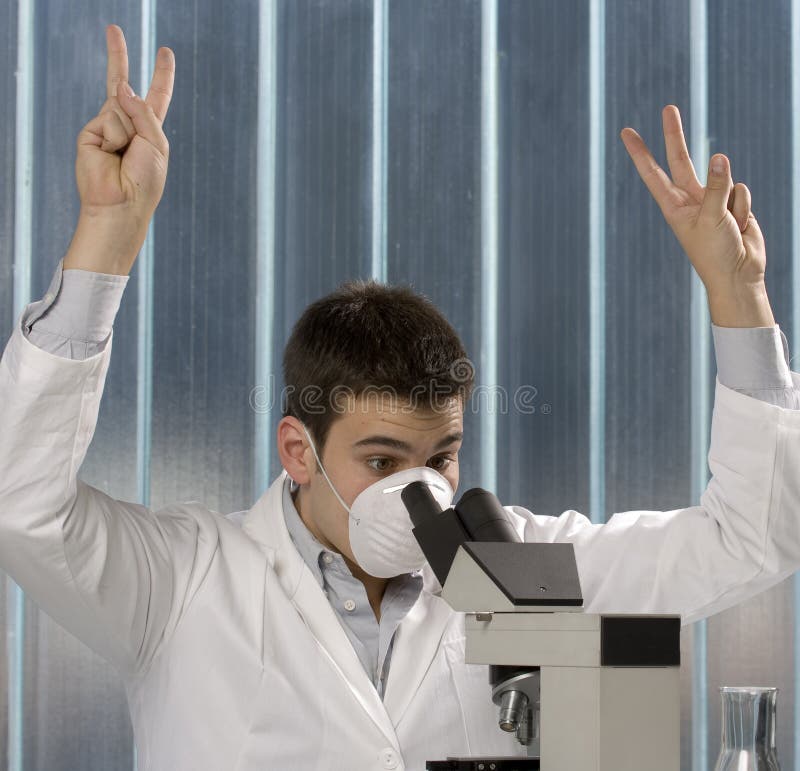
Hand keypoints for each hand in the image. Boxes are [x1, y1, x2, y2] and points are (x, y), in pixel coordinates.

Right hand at [64, 24, 174, 274]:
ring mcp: (108, 127)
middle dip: (118, 55)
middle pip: (124, 86)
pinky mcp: (91, 132)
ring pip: (121, 107)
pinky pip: (110, 119)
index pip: (156, 97)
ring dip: (128, 131)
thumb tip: (122, 86)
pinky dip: (115, 135)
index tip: (165, 52)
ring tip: (124, 156)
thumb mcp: (156, 145)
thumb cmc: (144, 182)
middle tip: (112, 27)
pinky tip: (111, 154)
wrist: (121, 204)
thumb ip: (144, 112)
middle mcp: (128, 126)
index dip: (162, 76)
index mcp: (149, 131)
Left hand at [621, 105, 773, 327]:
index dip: (640, 152)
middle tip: (668, 108)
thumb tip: (718, 156)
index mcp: (674, 206)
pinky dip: (743, 208)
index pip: (653, 173)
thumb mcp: (712, 218)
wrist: (738, 273)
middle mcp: (689, 199)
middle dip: (675, 135)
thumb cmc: (715, 252)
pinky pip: (742, 191)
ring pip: (724, 179)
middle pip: (681, 159)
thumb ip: (715, 186)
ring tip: (728, 225)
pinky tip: (739, 226)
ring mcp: (711, 199)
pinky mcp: (732, 203)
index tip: (627, 132)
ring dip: (731, 202)